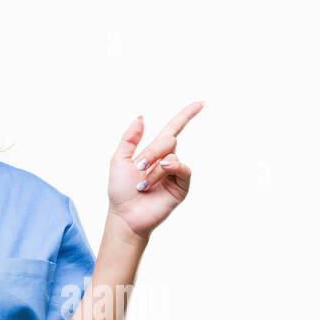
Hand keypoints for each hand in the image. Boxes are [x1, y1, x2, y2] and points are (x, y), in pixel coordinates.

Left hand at [108, 101, 202, 238]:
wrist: (125, 216)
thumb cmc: (120, 190)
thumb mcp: (119, 159)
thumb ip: (129, 138)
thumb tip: (142, 117)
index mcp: (154, 152)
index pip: (174, 128)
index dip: (186, 115)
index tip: (201, 103)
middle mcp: (167, 160)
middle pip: (168, 140)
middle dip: (151, 152)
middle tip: (138, 168)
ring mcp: (175, 174)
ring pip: (172, 156)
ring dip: (154, 168)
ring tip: (142, 184)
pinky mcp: (181, 187)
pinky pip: (182, 169)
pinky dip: (170, 169)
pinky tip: (157, 176)